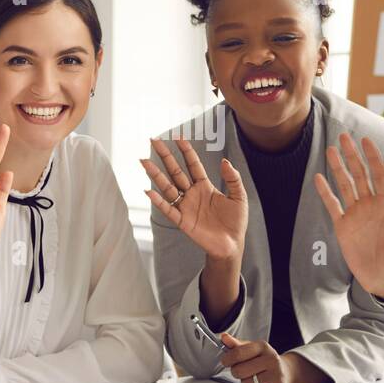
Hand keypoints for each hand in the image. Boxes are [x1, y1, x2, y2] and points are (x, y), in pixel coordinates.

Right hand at [142, 136, 246, 262]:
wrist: (232, 245)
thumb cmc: (235, 222)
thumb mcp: (239, 197)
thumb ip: (233, 178)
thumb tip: (225, 160)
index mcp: (205, 186)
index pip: (193, 164)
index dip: (186, 151)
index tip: (178, 137)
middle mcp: (192, 194)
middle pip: (175, 171)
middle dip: (165, 156)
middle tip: (154, 141)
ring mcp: (186, 207)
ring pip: (167, 187)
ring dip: (155, 174)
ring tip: (144, 161)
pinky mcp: (182, 221)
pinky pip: (168, 209)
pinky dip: (158, 201)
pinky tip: (149, 191)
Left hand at [219, 333, 292, 382]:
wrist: (286, 371)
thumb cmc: (265, 360)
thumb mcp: (251, 349)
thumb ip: (236, 345)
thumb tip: (224, 338)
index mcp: (263, 347)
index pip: (238, 353)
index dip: (227, 359)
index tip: (226, 361)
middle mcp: (272, 359)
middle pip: (240, 371)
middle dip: (237, 373)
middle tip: (242, 371)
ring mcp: (277, 375)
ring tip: (254, 378)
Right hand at [314, 132, 383, 299]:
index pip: (378, 174)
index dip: (372, 157)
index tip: (366, 140)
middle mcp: (369, 205)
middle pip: (359, 174)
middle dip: (352, 155)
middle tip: (343, 136)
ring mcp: (355, 215)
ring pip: (345, 185)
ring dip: (338, 168)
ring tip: (330, 150)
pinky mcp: (343, 227)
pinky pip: (332, 205)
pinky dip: (325, 192)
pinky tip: (318, 178)